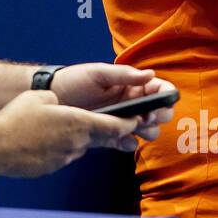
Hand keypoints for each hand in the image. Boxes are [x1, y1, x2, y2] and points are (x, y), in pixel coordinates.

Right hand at [0, 90, 163, 176]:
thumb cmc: (17, 119)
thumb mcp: (40, 97)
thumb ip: (57, 101)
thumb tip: (59, 105)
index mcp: (78, 123)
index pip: (114, 126)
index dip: (128, 124)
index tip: (135, 121)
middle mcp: (76, 143)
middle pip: (100, 138)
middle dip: (105, 132)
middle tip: (107, 125)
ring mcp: (64, 158)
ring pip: (78, 147)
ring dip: (74, 139)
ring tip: (54, 129)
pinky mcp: (51, 168)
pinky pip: (61, 156)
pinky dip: (57, 148)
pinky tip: (40, 142)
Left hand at [49, 63, 177, 140]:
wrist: (52, 97)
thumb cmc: (75, 80)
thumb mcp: (98, 73)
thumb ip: (124, 75)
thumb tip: (150, 74)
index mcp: (132, 86)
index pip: (159, 90)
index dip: (165, 97)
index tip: (161, 104)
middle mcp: (131, 103)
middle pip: (159, 114)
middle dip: (158, 117)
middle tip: (144, 117)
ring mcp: (122, 121)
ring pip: (147, 131)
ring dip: (145, 131)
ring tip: (131, 127)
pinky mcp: (110, 135)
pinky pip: (127, 143)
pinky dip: (128, 143)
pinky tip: (121, 139)